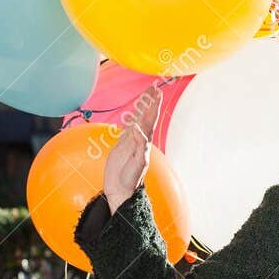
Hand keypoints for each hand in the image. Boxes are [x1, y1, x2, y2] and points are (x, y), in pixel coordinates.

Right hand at [103, 84, 162, 210]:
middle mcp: (139, 139)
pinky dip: (130, 121)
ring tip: (145, 97)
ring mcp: (130, 142)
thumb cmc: (131, 179)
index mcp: (145, 142)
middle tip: (155, 88)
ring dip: (141, 109)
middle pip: (145, 117)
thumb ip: (139, 146)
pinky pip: (127, 130)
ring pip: (136, 121)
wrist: (121, 189)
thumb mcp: (137, 163)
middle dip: (150, 103)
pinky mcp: (121, 146)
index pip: (150, 119)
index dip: (153, 106)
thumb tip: (138, 129)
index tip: (157, 93)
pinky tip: (132, 117)